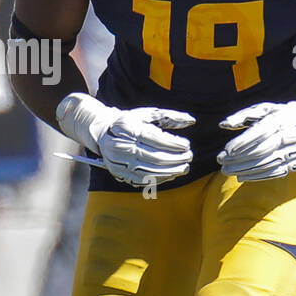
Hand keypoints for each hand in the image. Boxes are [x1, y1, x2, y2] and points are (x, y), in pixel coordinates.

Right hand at [56, 92, 193, 187]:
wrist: (103, 132)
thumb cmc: (131, 122)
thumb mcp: (147, 114)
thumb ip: (170, 117)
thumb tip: (192, 120)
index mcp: (127, 128)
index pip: (155, 139)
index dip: (174, 144)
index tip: (187, 145)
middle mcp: (120, 145)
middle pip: (155, 157)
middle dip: (176, 159)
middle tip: (190, 157)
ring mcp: (118, 161)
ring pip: (150, 171)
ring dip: (171, 171)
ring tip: (185, 167)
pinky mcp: (118, 173)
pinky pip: (143, 180)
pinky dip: (160, 179)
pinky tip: (172, 174)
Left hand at [217, 100, 295, 181]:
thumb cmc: (278, 114)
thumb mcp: (263, 109)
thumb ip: (242, 115)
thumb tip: (222, 125)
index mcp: (284, 119)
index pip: (262, 132)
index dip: (244, 142)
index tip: (227, 149)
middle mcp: (293, 135)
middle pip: (263, 150)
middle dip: (240, 157)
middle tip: (220, 161)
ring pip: (268, 163)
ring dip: (245, 169)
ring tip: (226, 170)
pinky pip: (275, 172)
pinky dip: (256, 176)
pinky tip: (241, 176)